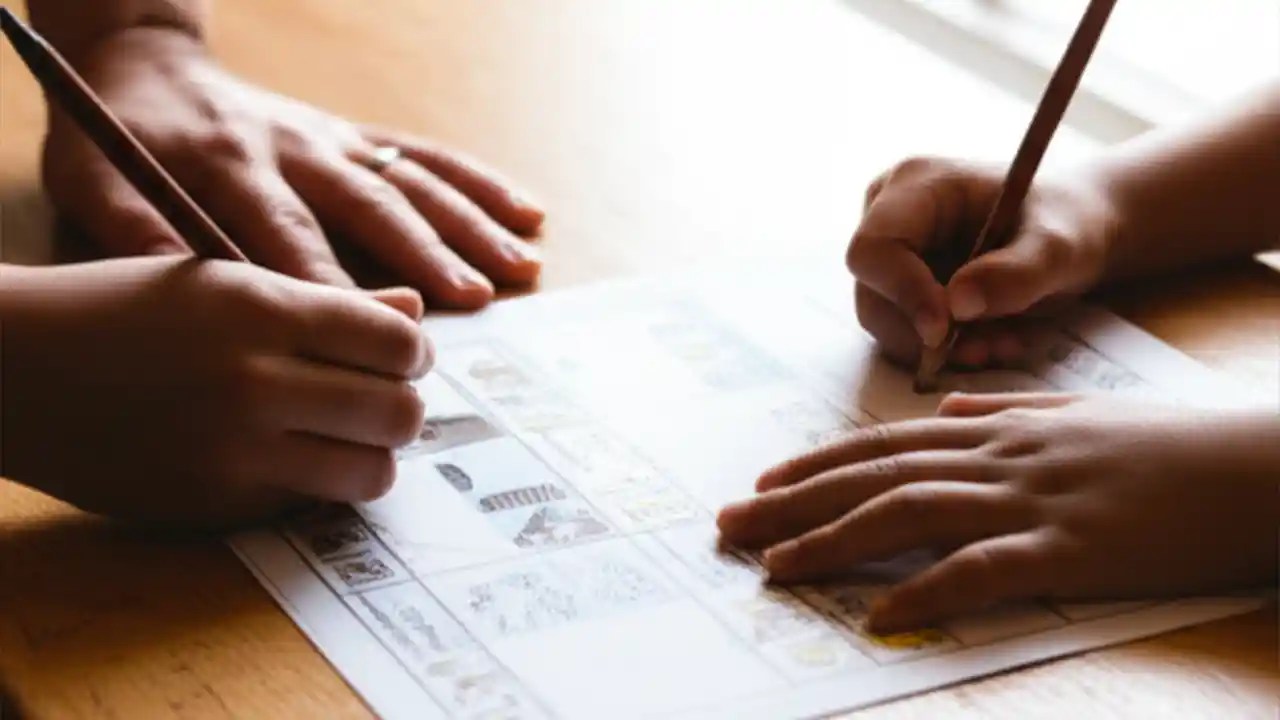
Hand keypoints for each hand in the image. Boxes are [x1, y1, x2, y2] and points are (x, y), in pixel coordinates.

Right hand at [2, 256, 432, 527]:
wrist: (10, 369)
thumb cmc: (118, 309)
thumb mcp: (220, 281)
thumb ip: (326, 303)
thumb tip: (414, 314)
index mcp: (261, 309)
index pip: (397, 343)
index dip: (413, 351)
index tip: (400, 354)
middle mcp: (255, 382)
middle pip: (399, 413)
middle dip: (404, 406)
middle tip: (381, 397)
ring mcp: (234, 452)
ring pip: (370, 473)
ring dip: (373, 455)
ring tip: (345, 435)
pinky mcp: (213, 504)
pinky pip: (308, 502)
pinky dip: (316, 482)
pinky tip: (287, 455)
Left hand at [42, 26, 544, 308]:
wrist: (144, 63)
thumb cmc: (118, 139)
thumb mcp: (90, 180)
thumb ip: (135, 230)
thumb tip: (183, 284)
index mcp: (228, 165)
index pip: (286, 233)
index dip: (332, 284)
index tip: (373, 330)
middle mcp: (294, 148)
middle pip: (368, 204)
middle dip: (423, 252)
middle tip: (471, 299)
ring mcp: (333, 139)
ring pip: (411, 180)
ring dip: (469, 223)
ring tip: (519, 268)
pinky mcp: (355, 134)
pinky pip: (426, 154)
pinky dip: (480, 182)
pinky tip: (528, 212)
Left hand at [717, 393, 1278, 632]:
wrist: (1256, 463)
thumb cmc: (1170, 445)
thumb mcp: (1077, 412)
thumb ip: (1006, 406)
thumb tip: (947, 400)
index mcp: (998, 428)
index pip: (885, 444)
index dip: (816, 465)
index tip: (762, 484)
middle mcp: (999, 455)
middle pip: (875, 476)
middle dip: (793, 502)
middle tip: (727, 526)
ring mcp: (1032, 500)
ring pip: (909, 514)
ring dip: (832, 541)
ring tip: (773, 567)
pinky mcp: (1073, 548)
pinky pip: (984, 570)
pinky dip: (927, 592)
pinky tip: (880, 616)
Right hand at [847, 157, 1117, 368]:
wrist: (1077, 229)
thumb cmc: (1068, 221)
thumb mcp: (1059, 247)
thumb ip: (1015, 273)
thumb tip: (957, 305)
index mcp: (915, 183)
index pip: (874, 248)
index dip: (901, 293)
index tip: (944, 332)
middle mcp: (887, 214)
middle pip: (872, 292)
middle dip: (926, 332)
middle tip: (985, 350)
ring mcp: (890, 250)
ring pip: (884, 319)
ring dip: (939, 347)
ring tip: (999, 344)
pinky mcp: (899, 282)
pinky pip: (902, 329)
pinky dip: (944, 348)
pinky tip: (989, 339)